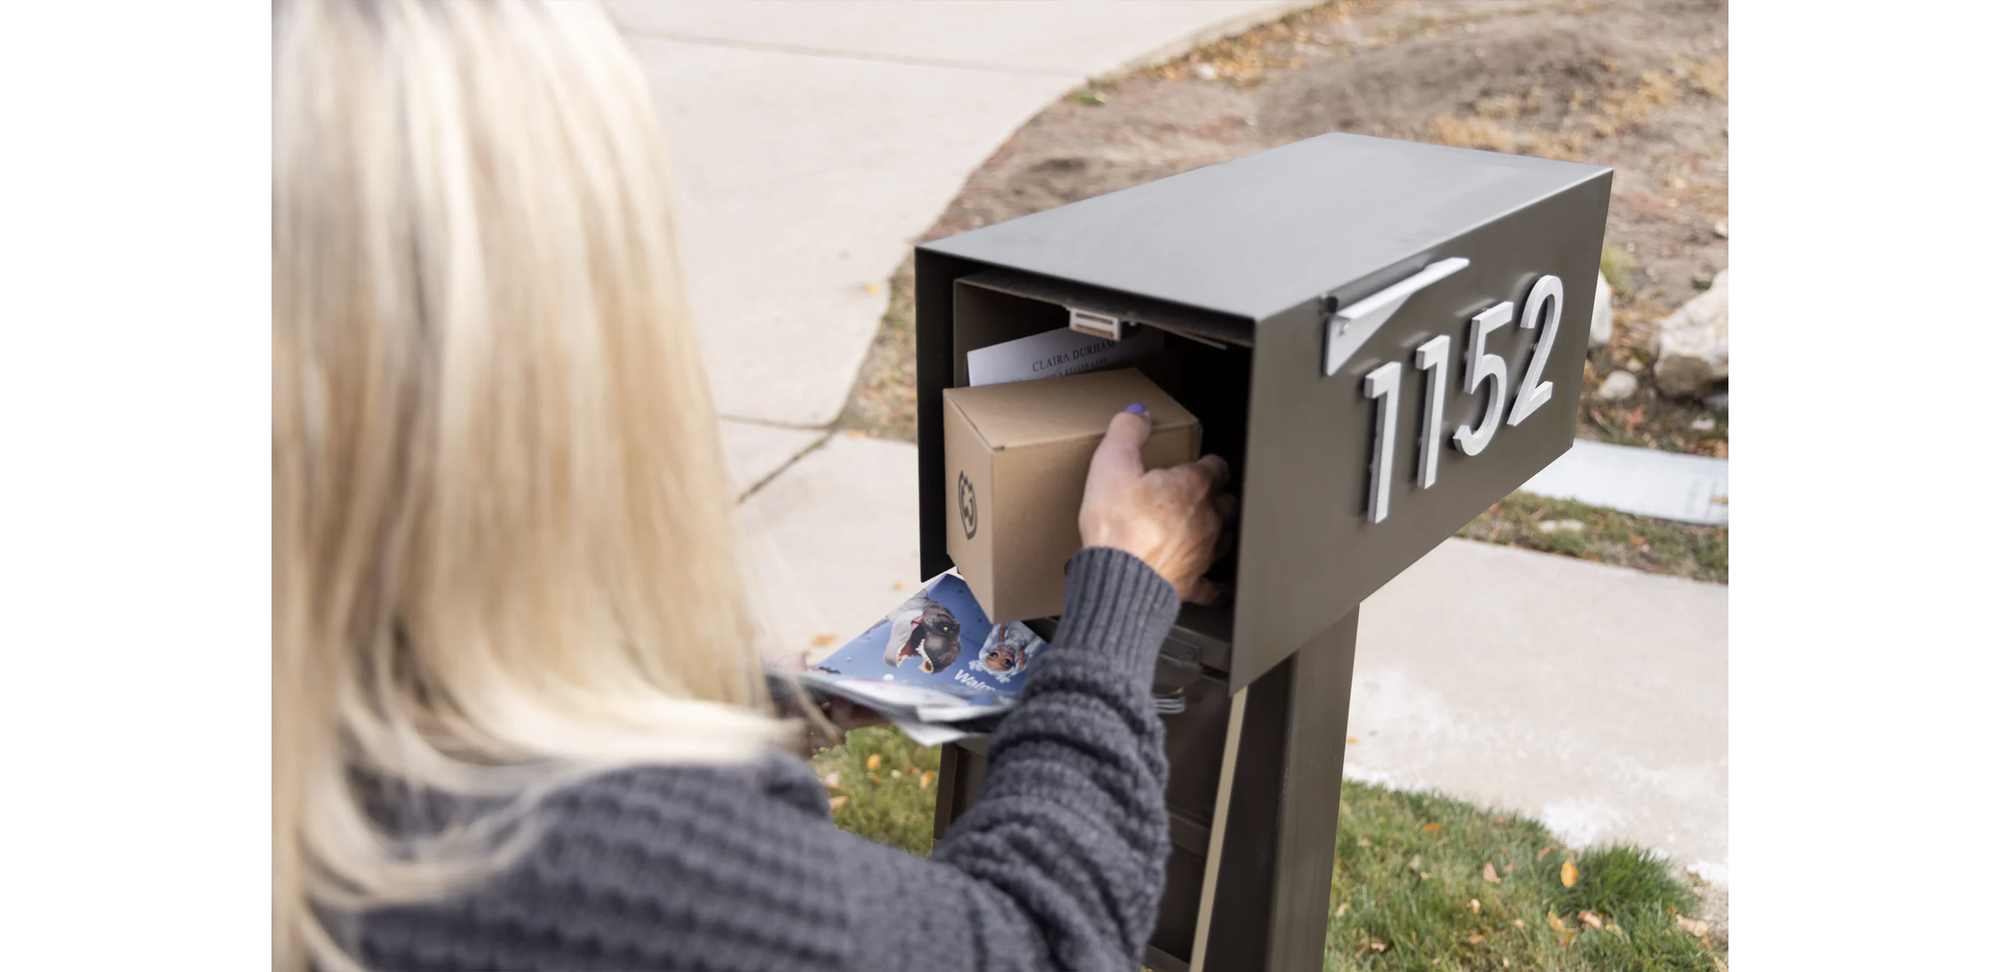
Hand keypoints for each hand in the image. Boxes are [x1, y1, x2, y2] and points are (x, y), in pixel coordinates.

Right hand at [1079, 404, 1233, 603]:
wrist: (1119, 579)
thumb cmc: (1117, 525)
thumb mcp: (1112, 464)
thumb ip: (1127, 432)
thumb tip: (1138, 413)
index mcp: (1192, 486)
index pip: (1216, 467)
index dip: (1209, 463)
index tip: (1201, 463)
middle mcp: (1207, 519)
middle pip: (1228, 502)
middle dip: (1219, 496)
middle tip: (1205, 493)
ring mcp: (1203, 553)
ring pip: (1225, 539)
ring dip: (1219, 533)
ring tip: (1209, 529)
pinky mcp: (1192, 584)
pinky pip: (1213, 588)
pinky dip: (1217, 586)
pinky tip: (1218, 588)